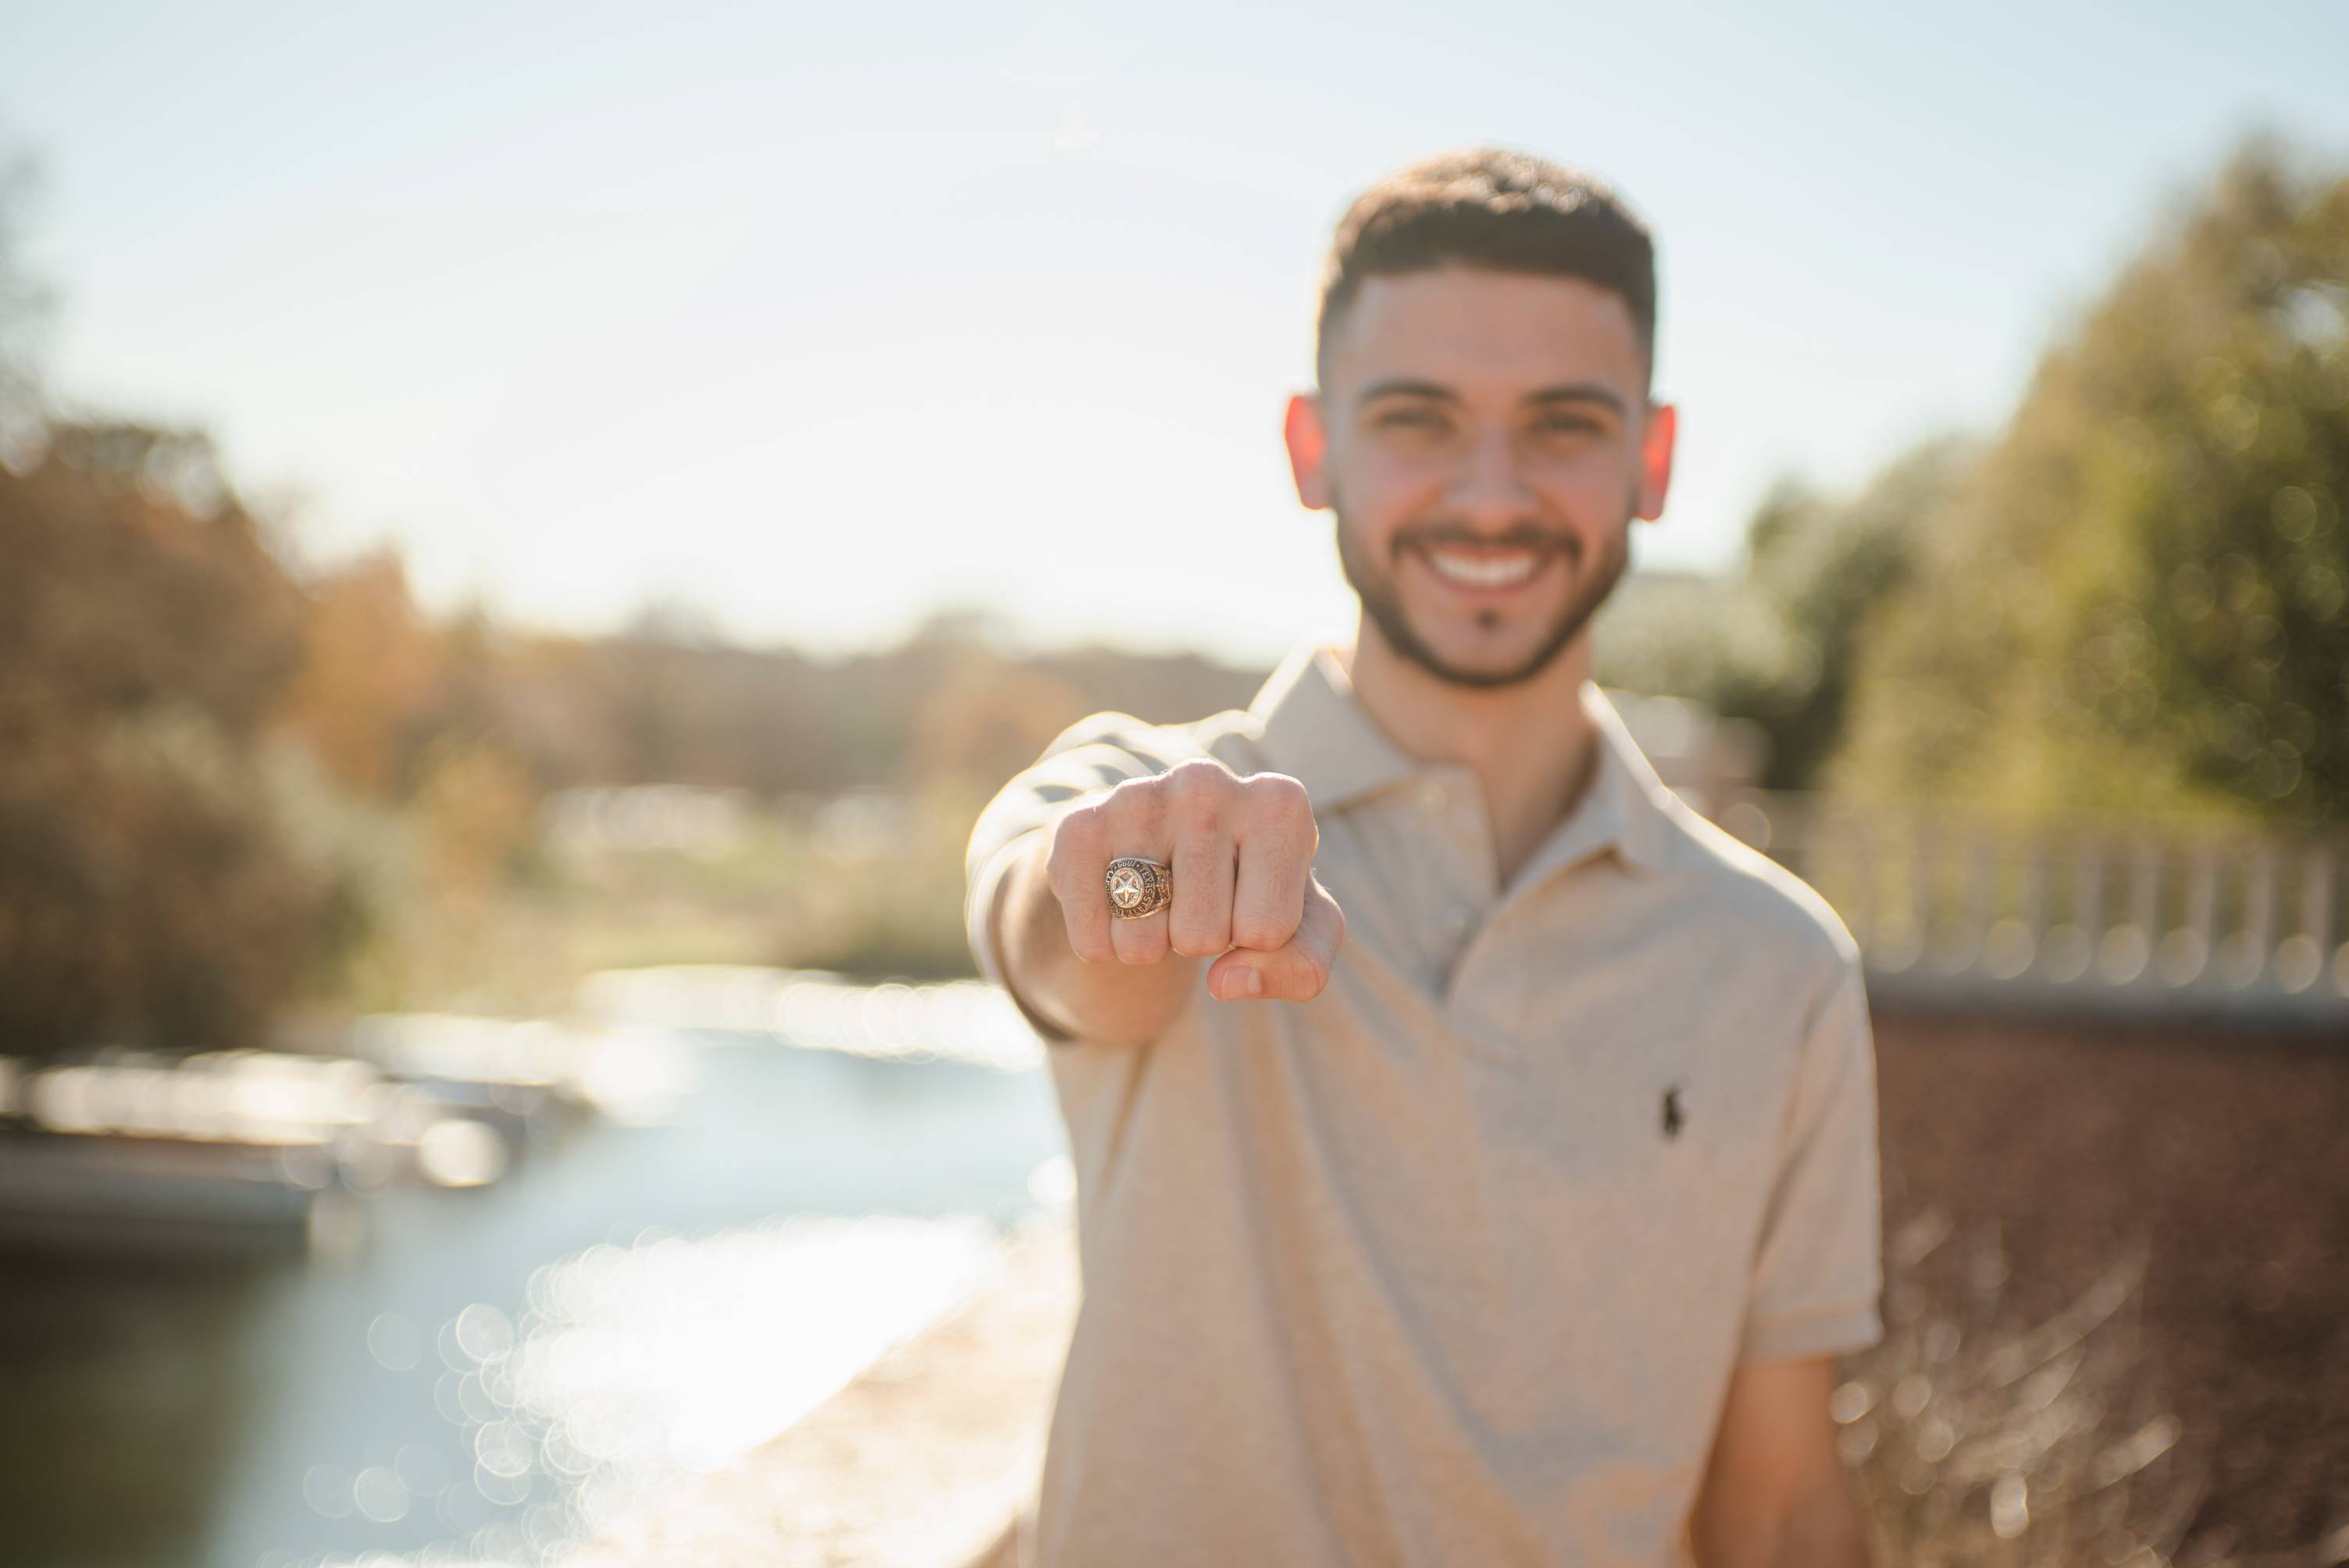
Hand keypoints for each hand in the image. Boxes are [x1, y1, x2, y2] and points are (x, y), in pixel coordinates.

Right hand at [1043, 758, 1345, 1002]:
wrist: (1166, 849)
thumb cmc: (1251, 890)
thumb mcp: (1301, 930)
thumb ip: (1302, 967)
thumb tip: (1227, 980)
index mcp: (1279, 804)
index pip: (1267, 930)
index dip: (1256, 939)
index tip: (1250, 898)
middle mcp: (1207, 783)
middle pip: (1203, 935)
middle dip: (1201, 940)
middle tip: (1198, 900)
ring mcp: (1138, 798)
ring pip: (1145, 941)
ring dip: (1152, 945)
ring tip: (1162, 899)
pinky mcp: (1079, 826)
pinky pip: (1092, 939)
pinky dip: (1104, 948)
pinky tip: (1118, 906)